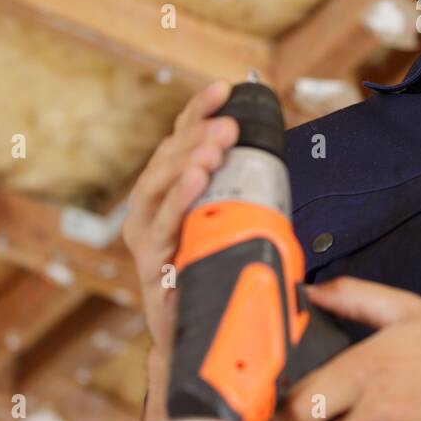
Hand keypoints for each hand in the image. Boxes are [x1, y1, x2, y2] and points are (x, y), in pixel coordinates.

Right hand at [121, 80, 238, 365]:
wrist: (198, 333)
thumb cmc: (215, 270)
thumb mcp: (233, 219)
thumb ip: (243, 186)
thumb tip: (274, 147)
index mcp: (170, 189)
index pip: (180, 139)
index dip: (198, 111)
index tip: (224, 88)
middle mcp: (150, 207)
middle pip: (168, 157)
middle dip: (198, 135)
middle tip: (229, 125)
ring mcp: (146, 234)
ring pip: (159, 185)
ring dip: (188, 162)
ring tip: (214, 147)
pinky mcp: (151, 262)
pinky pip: (162, 225)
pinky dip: (179, 200)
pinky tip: (197, 181)